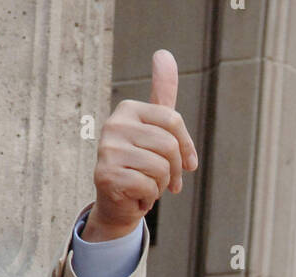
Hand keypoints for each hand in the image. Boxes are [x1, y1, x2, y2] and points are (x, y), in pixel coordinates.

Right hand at [83, 49, 198, 239]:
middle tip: (162, 181)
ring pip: (161, 169)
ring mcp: (107, 149)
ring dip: (160, 186)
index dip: (187, 147)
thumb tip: (164, 53)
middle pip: (169, 146)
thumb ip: (162, 95)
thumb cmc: (141, 166)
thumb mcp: (155, 128)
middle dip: (173, 171)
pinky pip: (148, 188)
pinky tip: (135, 196)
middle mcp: (114, 125)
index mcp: (128, 109)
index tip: (189, 165)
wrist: (117, 203)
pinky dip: (148, 198)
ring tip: (145, 186)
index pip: (173, 121)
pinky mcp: (106, 175)